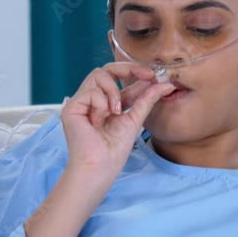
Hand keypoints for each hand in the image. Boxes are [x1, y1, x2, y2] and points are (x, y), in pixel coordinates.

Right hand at [61, 62, 174, 180]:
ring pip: (98, 75)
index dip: (134, 71)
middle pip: (106, 69)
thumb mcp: (135, 119)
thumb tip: (166, 84)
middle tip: (146, 75)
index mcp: (105, 102)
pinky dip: (101, 105)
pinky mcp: (71, 107)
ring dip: (113, 92)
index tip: (152, 74)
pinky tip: (99, 121)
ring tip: (116, 111)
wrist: (100, 167)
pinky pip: (92, 92)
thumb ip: (147, 100)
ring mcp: (80, 102)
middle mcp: (91, 100)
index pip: (117, 78)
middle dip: (127, 69)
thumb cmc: (114, 150)